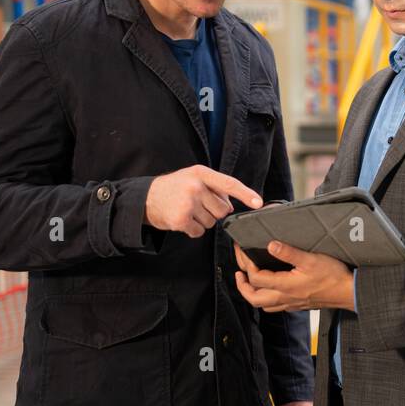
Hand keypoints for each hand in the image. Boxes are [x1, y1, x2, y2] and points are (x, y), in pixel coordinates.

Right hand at [145, 165, 262, 237]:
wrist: (146, 198)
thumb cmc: (175, 188)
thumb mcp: (194, 178)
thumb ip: (215, 188)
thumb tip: (231, 205)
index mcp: (201, 173)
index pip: (229, 183)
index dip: (246, 194)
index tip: (258, 203)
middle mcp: (195, 186)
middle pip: (222, 210)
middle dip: (213, 212)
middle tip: (197, 205)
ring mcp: (187, 203)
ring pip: (211, 222)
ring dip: (202, 221)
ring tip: (187, 211)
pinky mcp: (180, 219)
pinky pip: (199, 232)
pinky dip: (193, 230)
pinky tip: (182, 220)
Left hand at [233, 242, 353, 311]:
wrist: (348, 292)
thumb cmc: (332, 276)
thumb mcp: (311, 259)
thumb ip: (289, 252)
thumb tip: (270, 246)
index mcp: (285, 285)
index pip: (256, 278)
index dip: (246, 265)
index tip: (243, 252)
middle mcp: (284, 297)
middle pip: (253, 298)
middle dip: (242, 286)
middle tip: (239, 273)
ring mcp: (290, 303)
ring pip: (263, 305)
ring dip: (252, 294)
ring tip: (249, 282)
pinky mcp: (297, 305)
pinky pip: (275, 307)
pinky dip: (266, 299)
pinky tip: (270, 290)